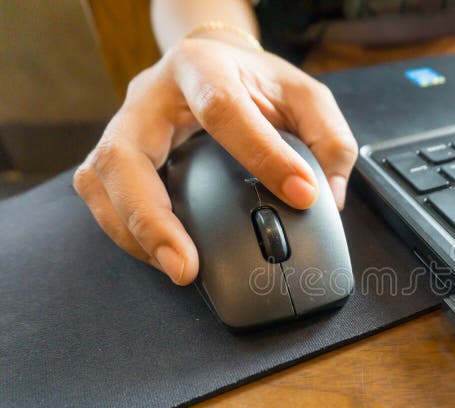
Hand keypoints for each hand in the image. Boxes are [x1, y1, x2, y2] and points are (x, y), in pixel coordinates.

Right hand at [74, 37, 357, 284]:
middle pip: (124, 154)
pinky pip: (102, 198)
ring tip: (176, 268)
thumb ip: (328, 140)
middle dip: (151, 217)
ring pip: (99, 180)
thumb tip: (328, 197)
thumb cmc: (255, 84)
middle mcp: (150, 96)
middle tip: (186, 265)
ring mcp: (124, 125)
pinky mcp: (114, 155)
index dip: (262, 154)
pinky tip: (163, 254)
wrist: (213, 65)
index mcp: (201, 68)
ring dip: (133, 233)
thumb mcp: (304, 96)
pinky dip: (128, 233)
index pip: (223, 109)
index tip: (301, 195)